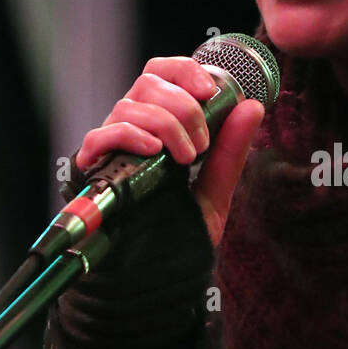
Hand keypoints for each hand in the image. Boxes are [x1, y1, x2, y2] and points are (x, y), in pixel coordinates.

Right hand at [74, 56, 264, 247]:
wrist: (154, 278)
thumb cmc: (179, 233)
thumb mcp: (215, 191)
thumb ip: (230, 152)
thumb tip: (253, 106)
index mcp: (159, 125)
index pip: (162, 73)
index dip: (184, 70)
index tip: (210, 91)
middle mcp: (133, 129)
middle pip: (147, 82)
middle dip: (183, 105)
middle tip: (202, 145)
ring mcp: (112, 148)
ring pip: (129, 105)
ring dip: (165, 123)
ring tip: (186, 158)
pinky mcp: (94, 170)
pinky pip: (100, 136)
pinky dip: (128, 135)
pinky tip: (153, 151)